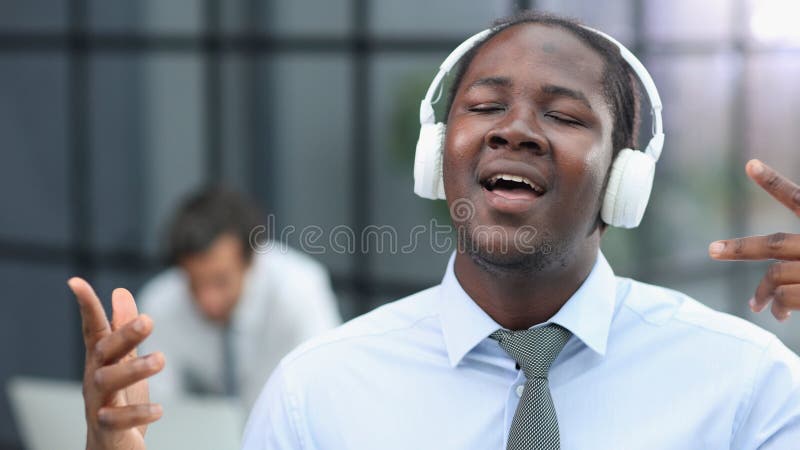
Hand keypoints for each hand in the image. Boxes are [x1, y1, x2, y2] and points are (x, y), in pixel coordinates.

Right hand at [68, 277, 165, 449]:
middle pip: (103, 351)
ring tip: (161, 360)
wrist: (111, 447)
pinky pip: (116, 420)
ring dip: (133, 369)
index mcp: (101, 360)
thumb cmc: (119, 400)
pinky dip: (137, 414)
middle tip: (148, 320)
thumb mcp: (124, 360)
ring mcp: (98, 403)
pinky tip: (160, 409)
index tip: (75, 282)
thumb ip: (124, 329)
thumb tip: (120, 292)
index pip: (92, 328)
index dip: (86, 306)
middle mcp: (94, 378)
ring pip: (107, 382)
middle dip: (123, 334)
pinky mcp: (107, 429)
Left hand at [709, 159, 799, 321]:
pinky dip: (779, 305)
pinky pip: (788, 299)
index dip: (775, 183)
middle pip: (775, 245)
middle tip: (712, 250)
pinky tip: (778, 313)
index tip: (749, 164)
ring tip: (756, 305)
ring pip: (777, 277)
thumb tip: (782, 271)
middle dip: (740, 248)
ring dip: (763, 292)